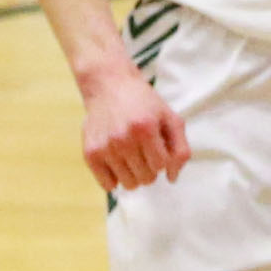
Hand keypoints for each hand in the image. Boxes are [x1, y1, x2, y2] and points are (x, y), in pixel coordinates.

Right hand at [78, 59, 189, 192]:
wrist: (108, 85)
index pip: (161, 166)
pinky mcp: (90, 152)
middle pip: (147, 178)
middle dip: (150, 168)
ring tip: (131, 155)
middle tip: (144, 151)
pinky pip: (107, 185)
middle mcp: (122, 139)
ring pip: (129, 184)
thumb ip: (180, 149)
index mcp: (145, 129)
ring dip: (134, 174)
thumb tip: (172, 178)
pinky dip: (115, 180)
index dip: (163, 160)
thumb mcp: (171, 119)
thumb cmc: (145, 104)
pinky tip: (117, 164)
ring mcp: (104, 146)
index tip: (158, 148)